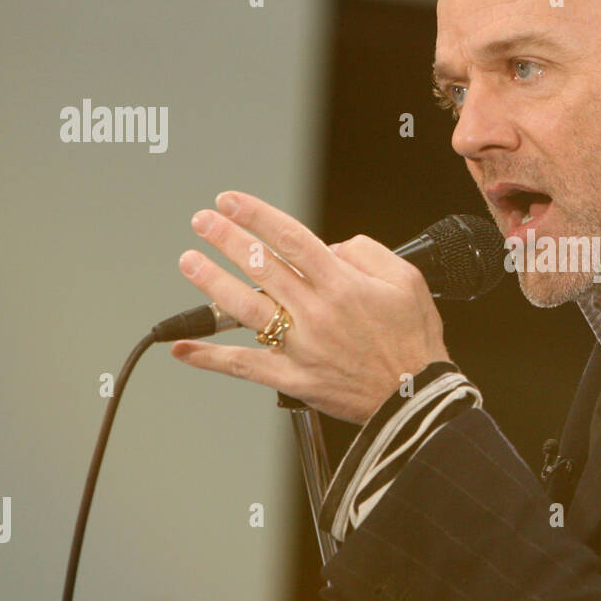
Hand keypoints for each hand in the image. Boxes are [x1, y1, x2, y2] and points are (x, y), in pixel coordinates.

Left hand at [170, 191, 449, 423]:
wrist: (415, 399)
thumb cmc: (414, 343)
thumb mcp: (407, 281)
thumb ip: (368, 253)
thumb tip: (333, 247)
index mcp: (343, 285)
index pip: (290, 239)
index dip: (256, 216)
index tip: (232, 202)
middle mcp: (317, 313)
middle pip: (261, 267)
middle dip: (226, 238)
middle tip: (203, 221)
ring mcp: (301, 347)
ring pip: (245, 308)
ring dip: (212, 282)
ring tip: (190, 261)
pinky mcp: (293, 379)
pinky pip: (244, 366)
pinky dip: (211, 358)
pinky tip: (184, 348)